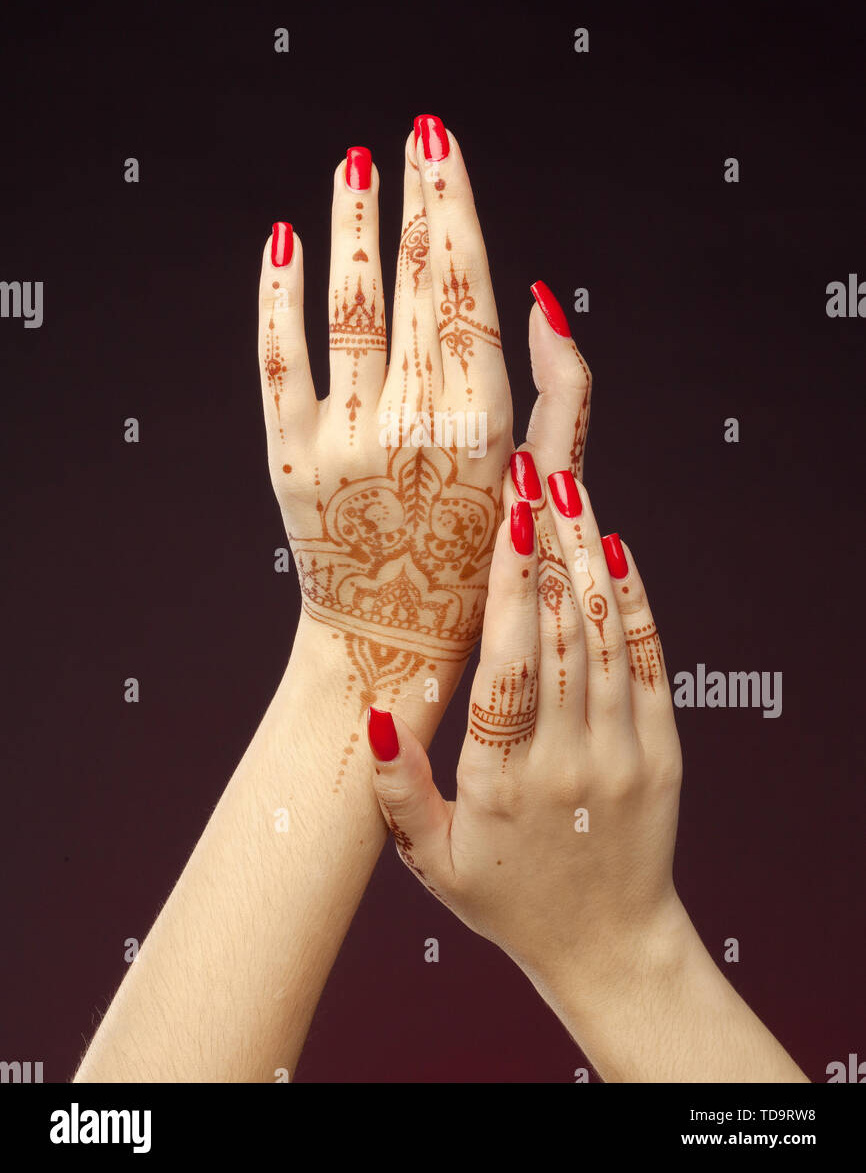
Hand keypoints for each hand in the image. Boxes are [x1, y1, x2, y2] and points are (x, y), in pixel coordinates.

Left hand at [258, 119, 571, 741]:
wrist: (388, 639)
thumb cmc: (477, 558)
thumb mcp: (540, 479)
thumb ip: (560, 393)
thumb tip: (541, 298)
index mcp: (483, 425)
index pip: (467, 289)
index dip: (454, 209)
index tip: (443, 145)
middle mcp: (413, 423)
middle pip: (412, 285)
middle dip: (415, 199)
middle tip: (415, 132)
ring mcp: (343, 438)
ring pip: (346, 307)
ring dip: (352, 226)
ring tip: (357, 162)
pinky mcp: (288, 456)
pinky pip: (278, 358)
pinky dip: (278, 296)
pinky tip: (287, 239)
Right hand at [367, 458, 682, 990]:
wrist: (610, 946)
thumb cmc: (507, 899)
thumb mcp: (433, 860)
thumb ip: (397, 787)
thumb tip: (373, 709)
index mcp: (507, 779)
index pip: (510, 667)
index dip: (509, 589)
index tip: (507, 521)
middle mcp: (572, 757)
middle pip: (563, 631)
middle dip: (548, 543)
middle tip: (533, 469)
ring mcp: (624, 750)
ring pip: (608, 635)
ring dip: (587, 554)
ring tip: (566, 486)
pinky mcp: (661, 750)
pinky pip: (651, 662)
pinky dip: (635, 601)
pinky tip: (615, 550)